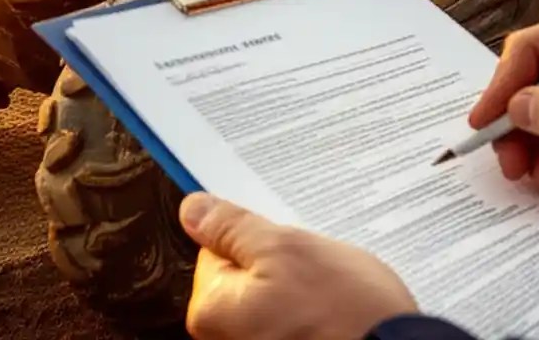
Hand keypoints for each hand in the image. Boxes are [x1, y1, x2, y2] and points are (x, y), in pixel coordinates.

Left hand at [178, 192, 417, 339]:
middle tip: (313, 269)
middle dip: (277, 265)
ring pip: (271, 298)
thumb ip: (232, 228)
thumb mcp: (285, 249)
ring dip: (298, 288)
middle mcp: (226, 339)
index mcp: (212, 311)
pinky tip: (335, 310)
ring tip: (330, 291)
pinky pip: (290, 321)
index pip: (215, 251)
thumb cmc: (344, 313)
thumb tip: (194, 210)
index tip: (283, 241)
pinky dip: (312, 311)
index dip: (254, 239)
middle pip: (242, 278)